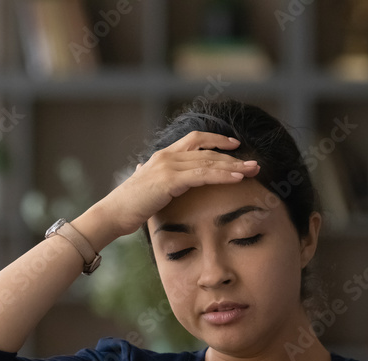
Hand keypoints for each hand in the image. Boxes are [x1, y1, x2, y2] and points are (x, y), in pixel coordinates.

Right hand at [95, 131, 259, 237]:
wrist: (112, 214)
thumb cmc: (128, 205)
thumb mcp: (144, 186)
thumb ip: (148, 175)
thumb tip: (143, 168)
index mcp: (163, 156)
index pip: (195, 140)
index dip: (216, 140)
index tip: (235, 145)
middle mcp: (166, 156)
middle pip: (207, 151)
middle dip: (233, 156)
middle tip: (255, 164)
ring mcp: (168, 166)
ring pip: (208, 162)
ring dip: (233, 166)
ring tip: (253, 170)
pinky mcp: (169, 180)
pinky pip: (202, 175)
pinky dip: (221, 175)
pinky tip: (236, 178)